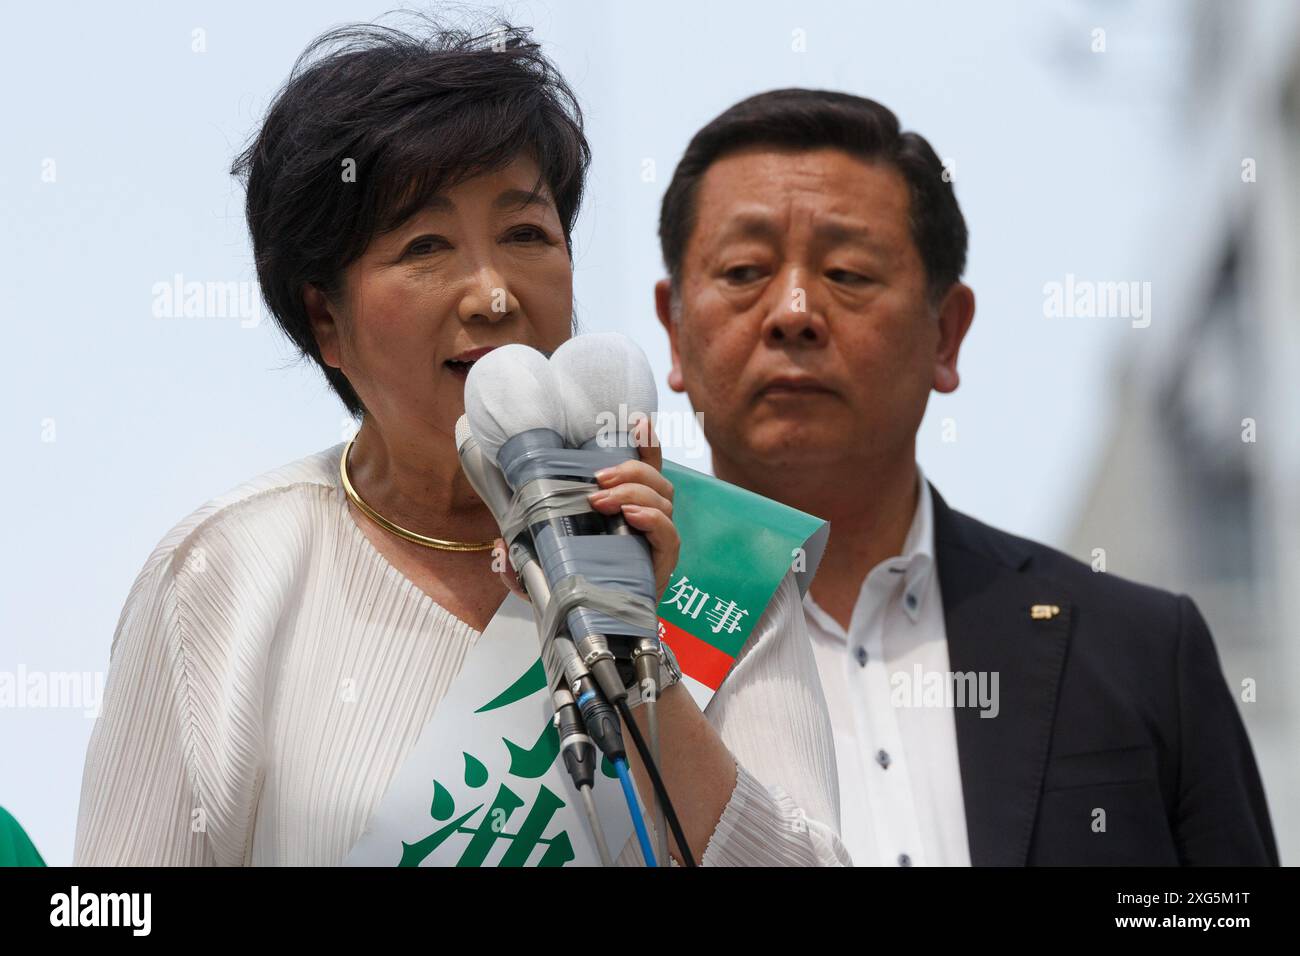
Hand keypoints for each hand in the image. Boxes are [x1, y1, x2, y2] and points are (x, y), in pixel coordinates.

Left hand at [495, 414, 678, 600]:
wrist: (599, 634)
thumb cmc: (577, 596)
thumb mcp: (542, 576)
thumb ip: (518, 564)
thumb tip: (500, 548)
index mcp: (626, 509)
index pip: (644, 467)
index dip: (644, 443)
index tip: (636, 422)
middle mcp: (647, 520)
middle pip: (656, 478)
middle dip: (630, 470)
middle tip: (598, 479)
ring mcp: (657, 540)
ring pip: (663, 499)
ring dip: (634, 492)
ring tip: (605, 500)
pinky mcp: (664, 563)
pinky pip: (669, 533)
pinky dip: (653, 519)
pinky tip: (633, 517)